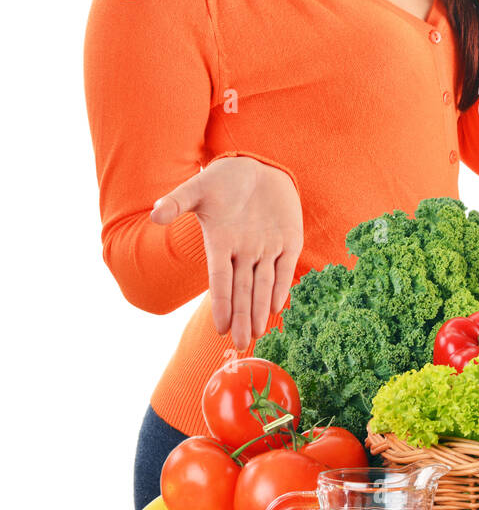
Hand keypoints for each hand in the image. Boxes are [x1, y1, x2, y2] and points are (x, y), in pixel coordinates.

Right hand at [149, 157, 303, 349]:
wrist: (256, 166)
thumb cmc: (223, 179)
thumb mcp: (198, 187)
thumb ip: (178, 201)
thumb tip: (156, 213)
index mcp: (220, 243)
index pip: (220, 281)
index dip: (220, 303)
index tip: (220, 328)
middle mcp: (243, 252)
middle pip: (242, 291)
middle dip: (243, 317)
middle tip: (243, 344)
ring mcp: (267, 247)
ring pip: (263, 285)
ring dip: (261, 309)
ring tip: (259, 333)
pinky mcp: (289, 240)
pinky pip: (285, 268)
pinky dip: (281, 286)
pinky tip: (278, 306)